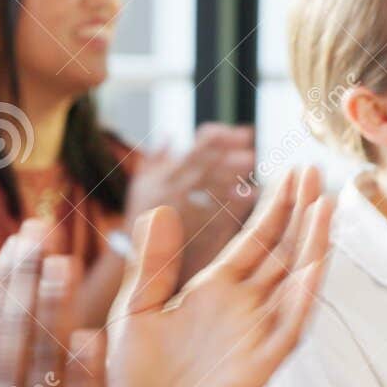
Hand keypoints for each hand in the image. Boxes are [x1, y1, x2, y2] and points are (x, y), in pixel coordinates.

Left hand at [104, 166, 332, 386]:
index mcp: (213, 292)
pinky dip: (302, 298)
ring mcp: (253, 337)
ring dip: (312, 247)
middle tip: (319, 171)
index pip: (255, 241)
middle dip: (302, 214)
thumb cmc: (129, 380)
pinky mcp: (256, 368)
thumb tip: (160, 209)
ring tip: (326, 205)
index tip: (295, 171)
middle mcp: (241, 310)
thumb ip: (153, 264)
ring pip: (293, 284)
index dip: (276, 208)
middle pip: (282, 254)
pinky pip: (287, 328)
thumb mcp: (135, 310)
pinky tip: (315, 266)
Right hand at [123, 124, 257, 280]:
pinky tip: (250, 195)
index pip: (193, 151)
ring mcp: (184, 212)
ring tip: (250, 166)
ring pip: (211, 190)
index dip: (215, 138)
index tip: (236, 132)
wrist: (136, 255)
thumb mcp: (140, 184)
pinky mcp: (194, 231)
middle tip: (249, 145)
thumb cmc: (141, 214)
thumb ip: (155, 159)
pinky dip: (234, 203)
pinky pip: (217, 215)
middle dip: (227, 155)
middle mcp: (173, 192)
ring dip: (232, 176)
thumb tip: (168, 135)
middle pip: (204, 168)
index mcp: (164, 176)